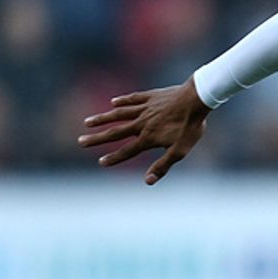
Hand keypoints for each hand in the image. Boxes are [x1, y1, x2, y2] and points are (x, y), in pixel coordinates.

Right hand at [78, 78, 210, 184]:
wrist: (197, 98)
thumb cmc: (190, 126)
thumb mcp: (180, 150)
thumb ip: (163, 165)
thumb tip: (148, 181)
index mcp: (148, 137)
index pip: (127, 151)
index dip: (114, 158)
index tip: (100, 162)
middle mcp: (142, 123)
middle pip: (115, 132)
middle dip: (97, 138)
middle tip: (80, 141)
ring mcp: (145, 108)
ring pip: (119, 114)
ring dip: (102, 118)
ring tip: (87, 122)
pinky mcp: (151, 96)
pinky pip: (133, 99)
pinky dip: (122, 101)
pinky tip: (114, 103)